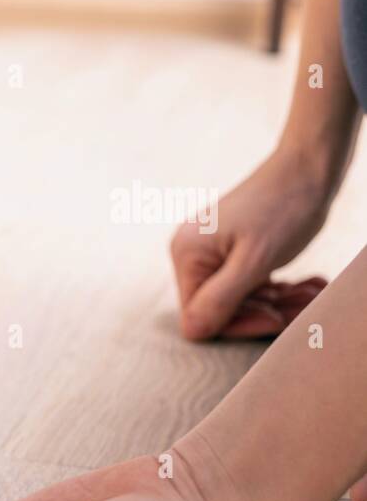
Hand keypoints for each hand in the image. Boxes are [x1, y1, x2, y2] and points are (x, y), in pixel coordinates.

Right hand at [170, 150, 331, 339]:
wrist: (308, 168)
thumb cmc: (284, 206)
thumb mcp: (255, 260)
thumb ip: (221, 298)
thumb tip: (192, 332)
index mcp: (187, 254)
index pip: (199, 314)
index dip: (239, 323)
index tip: (277, 318)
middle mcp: (191, 254)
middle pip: (222, 309)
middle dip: (265, 312)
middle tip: (305, 305)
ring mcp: (211, 253)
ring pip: (241, 300)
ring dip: (279, 304)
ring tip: (312, 293)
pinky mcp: (232, 253)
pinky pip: (250, 287)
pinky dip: (279, 291)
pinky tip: (305, 286)